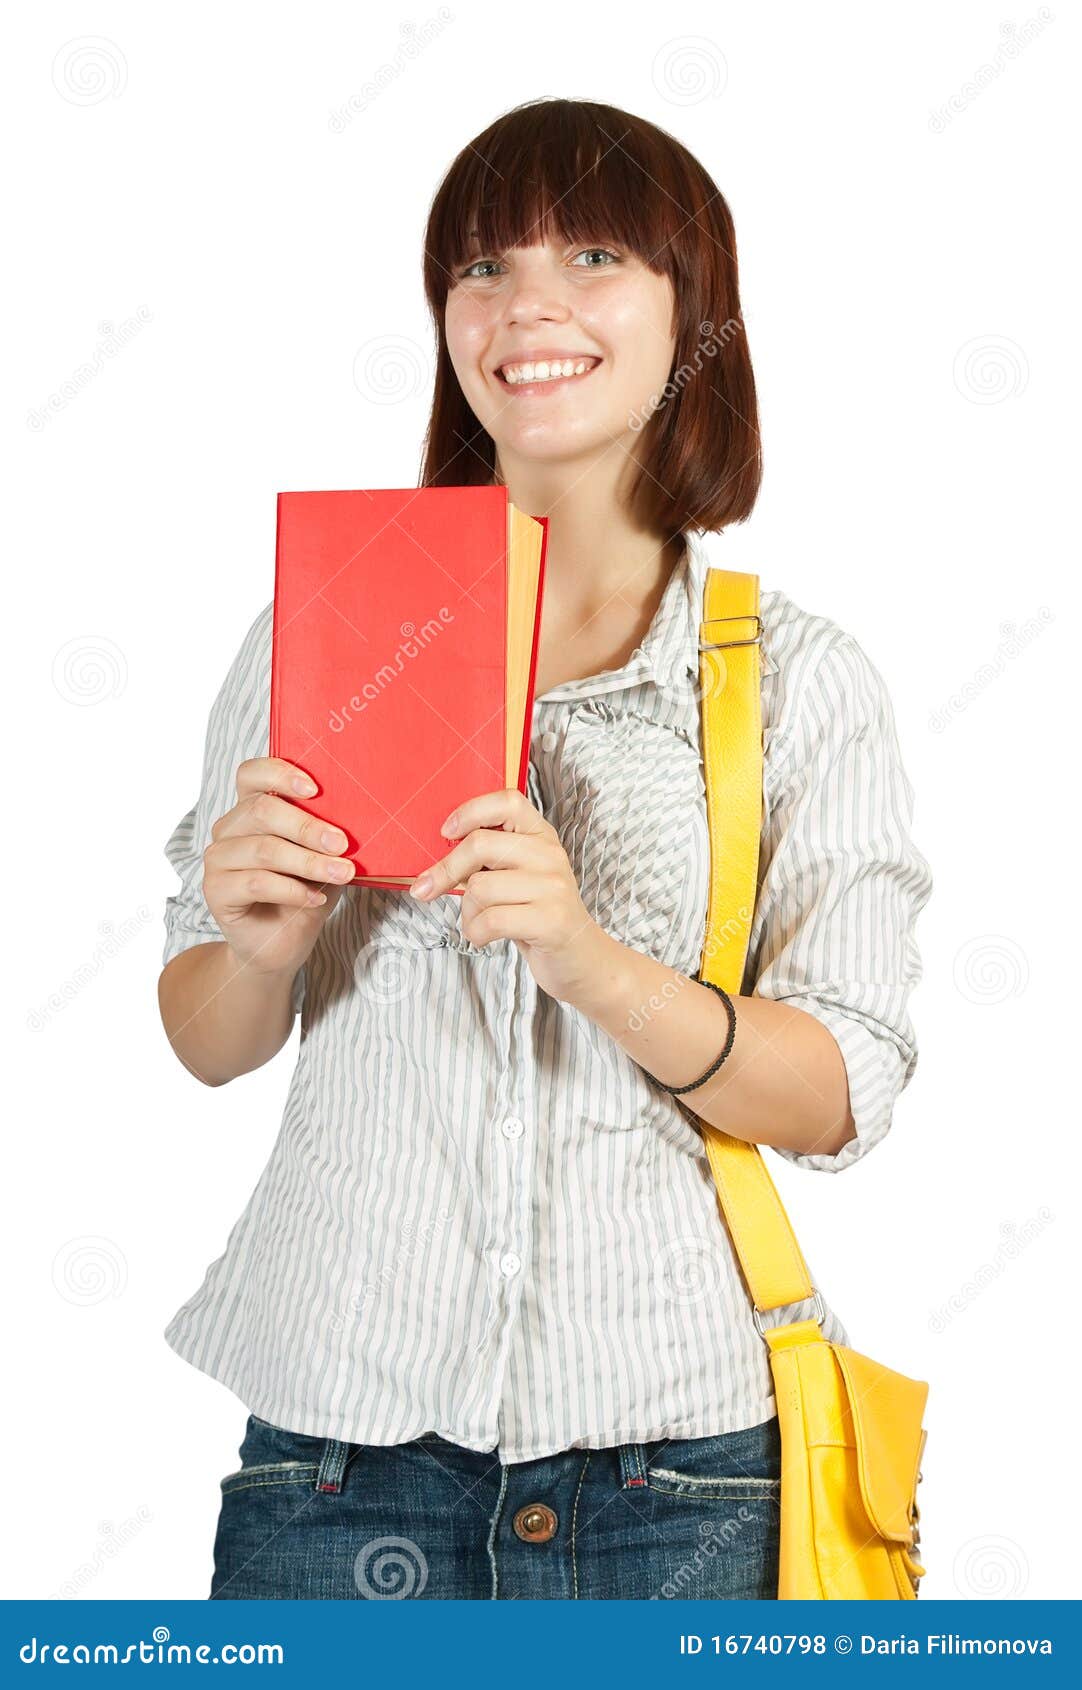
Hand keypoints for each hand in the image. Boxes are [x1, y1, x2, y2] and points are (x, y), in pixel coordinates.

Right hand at [202, 757, 354, 978]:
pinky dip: (292, 889)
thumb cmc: (304, 894)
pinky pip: (256, 882)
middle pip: (262, 811)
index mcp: (251, 810)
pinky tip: (315, 898)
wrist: (282, 946)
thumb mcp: (323, 859)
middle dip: (308, 827)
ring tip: (341, 873)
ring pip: (264, 849)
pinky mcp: (215, 891)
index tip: (316, 789)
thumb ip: (328, 835)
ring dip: (309, 861)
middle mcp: (229, 829)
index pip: (251, 774)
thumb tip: (358, 812)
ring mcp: (218, 859)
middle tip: (342, 844)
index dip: (280, 773)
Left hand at [408, 786, 615, 1004]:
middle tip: (426, 889)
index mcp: (541, 836)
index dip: (470, 812)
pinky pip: (490, 920)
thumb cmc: (538, 916)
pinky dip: (475, 933)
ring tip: (478, 923)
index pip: (507, 802)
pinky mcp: (551, 920)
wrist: (580, 959)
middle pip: (480, 845)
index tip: (446, 833)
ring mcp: (553, 887)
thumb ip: (489, 860)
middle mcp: (550, 855)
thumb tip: (436, 861)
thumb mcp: (519, 877)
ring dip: (466, 912)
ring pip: (480, 887)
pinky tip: (484, 937)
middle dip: (445, 871)